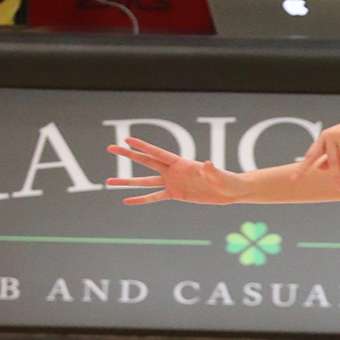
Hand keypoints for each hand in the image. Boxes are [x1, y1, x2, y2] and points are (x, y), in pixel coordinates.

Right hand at [104, 138, 241, 204]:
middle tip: (110, 148)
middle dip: (128, 154)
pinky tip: (127, 200)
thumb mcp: (219, 176)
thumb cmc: (226, 180)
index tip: (126, 139)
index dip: (142, 146)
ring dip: (128, 182)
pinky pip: (155, 197)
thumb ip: (211, 171)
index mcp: (181, 163)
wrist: (230, 192)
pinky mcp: (175, 194)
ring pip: (145, 181)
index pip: (157, 153)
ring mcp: (172, 182)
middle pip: (145, 161)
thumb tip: (209, 164)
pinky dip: (141, 199)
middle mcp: (173, 171)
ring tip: (109, 181)